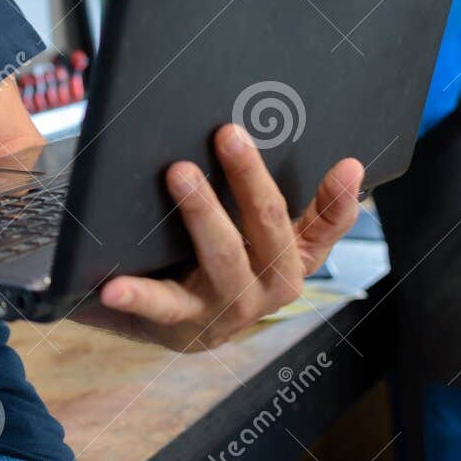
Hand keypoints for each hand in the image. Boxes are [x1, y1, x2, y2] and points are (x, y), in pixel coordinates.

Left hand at [68, 124, 362, 350]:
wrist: (173, 325)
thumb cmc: (218, 259)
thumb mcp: (256, 230)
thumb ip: (274, 195)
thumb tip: (323, 153)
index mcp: (293, 260)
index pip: (326, 227)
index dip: (338, 199)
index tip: (347, 164)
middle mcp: (270, 288)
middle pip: (268, 229)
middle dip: (249, 180)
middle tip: (228, 134)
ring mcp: (227, 309)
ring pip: (223, 258)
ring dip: (203, 213)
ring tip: (179, 173)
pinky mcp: (181, 324)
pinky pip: (160, 305)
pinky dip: (136, 295)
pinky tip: (112, 287)